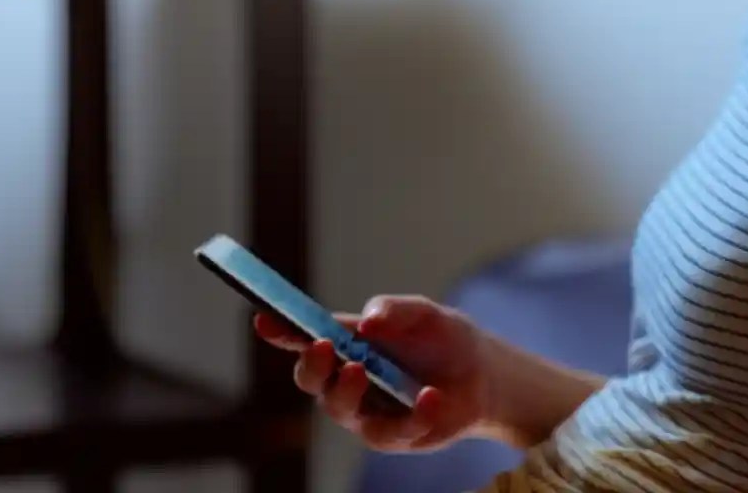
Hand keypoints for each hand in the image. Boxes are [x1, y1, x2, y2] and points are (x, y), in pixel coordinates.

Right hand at [254, 295, 491, 452]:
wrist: (483, 375)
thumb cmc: (443, 337)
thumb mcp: (423, 313)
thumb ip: (393, 309)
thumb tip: (367, 323)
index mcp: (345, 343)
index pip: (304, 337)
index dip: (280, 330)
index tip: (263, 320)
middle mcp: (346, 378)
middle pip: (310, 379)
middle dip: (311, 365)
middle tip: (325, 347)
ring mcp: (366, 410)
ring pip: (338, 409)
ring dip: (345, 391)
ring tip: (360, 370)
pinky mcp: (392, 436)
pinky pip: (390, 432)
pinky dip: (411, 415)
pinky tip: (431, 397)